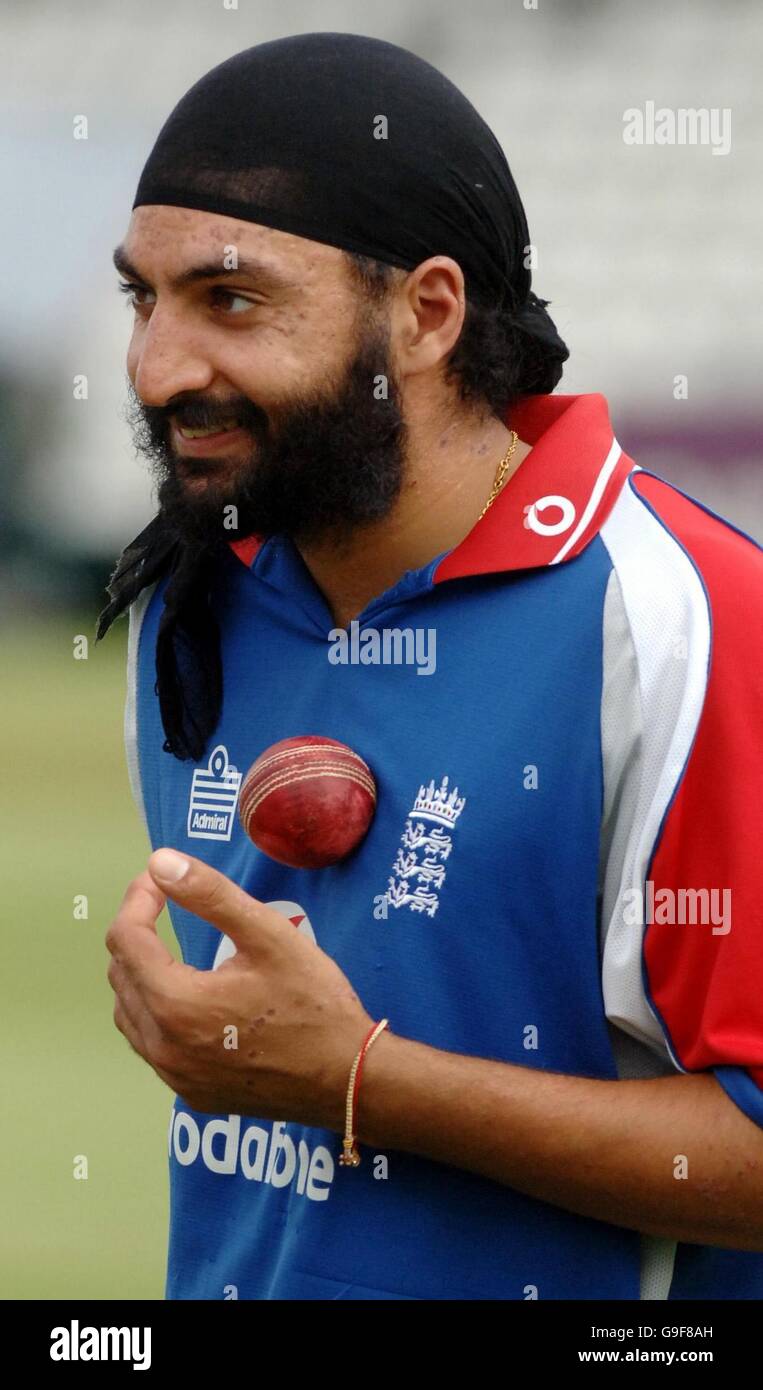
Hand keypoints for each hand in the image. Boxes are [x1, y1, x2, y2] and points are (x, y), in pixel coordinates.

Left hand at [105, 848, 374, 1126]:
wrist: (348, 1078)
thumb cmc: (314, 1004)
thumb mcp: (268, 936)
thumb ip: (210, 895)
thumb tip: (159, 861)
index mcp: (176, 1004)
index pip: (126, 939)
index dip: (138, 899)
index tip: (159, 878)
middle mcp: (163, 1047)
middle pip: (120, 975)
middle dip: (137, 931)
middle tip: (166, 902)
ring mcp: (176, 1077)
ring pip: (130, 1015)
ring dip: (140, 973)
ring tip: (169, 946)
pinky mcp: (193, 1094)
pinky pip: (153, 1046)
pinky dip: (155, 1013)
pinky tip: (187, 998)